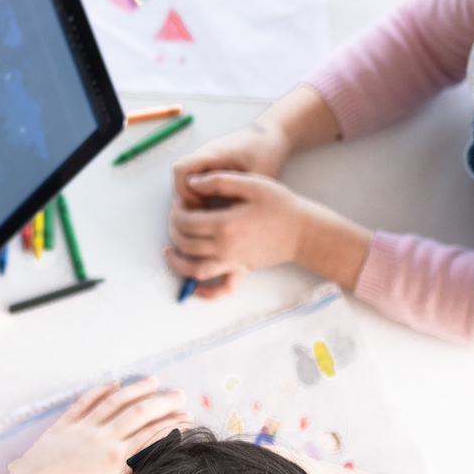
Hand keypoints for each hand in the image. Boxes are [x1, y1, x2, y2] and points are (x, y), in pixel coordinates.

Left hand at [0, 380, 189, 473]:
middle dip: (163, 402)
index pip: (152, 436)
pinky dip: (101, 391)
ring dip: (136, 389)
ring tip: (153, 382)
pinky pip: (85, 402)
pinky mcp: (62, 426)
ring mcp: (81, 429)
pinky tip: (113, 384)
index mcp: (115, 461)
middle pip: (139, 413)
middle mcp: (101, 439)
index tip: (187, 419)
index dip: (173, 426)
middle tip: (180, 396)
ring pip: (114, 402)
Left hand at [165, 172, 371, 297]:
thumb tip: (191, 183)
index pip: (186, 221)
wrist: (304, 231)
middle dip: (174, 228)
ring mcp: (232, 261)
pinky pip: (220, 287)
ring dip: (176, 261)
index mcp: (225, 224)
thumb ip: (219, 182)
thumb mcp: (251, 184)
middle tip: (177, 216)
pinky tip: (192, 288)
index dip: (177, 210)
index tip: (181, 201)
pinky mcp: (240, 269)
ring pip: (194, 268)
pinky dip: (204, 292)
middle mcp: (225, 247)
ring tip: (168, 251)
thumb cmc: (281, 205)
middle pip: (185, 242)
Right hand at [168, 87, 340, 200]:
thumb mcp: (258, 176)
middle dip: (188, 198)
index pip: (181, 170)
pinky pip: (196, 179)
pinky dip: (201, 192)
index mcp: (214, 154)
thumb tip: (225, 218)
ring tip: (214, 209)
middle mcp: (204, 154)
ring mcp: (205, 158)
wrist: (270, 135)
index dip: (185, 191)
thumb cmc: (266, 152)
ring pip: (186, 179)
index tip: (204, 206)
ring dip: (194, 195)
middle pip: (179, 177)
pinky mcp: (209, 164)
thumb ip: (240, 194)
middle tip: (208, 212)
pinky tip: (218, 201)